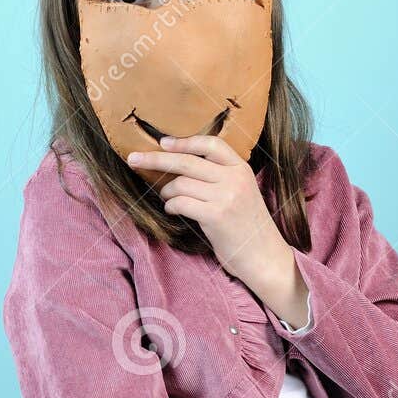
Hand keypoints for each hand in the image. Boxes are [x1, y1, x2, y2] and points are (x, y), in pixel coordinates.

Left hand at [127, 131, 286, 274]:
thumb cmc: (247, 226)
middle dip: (156, 159)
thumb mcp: (242, 192)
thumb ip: (221, 177)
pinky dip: (171, 206)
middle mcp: (235, 178)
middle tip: (133, 159)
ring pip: (181, 183)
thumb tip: (182, 166)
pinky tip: (171, 210)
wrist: (264, 256)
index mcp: (241, 168)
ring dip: (166, 192)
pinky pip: (181, 203)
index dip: (184, 141)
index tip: (163, 142)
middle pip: (187, 161)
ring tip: (167, 199)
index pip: (211, 143)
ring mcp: (226, 196)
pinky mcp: (216, 216)